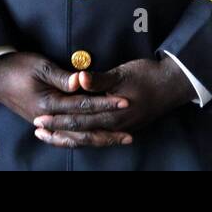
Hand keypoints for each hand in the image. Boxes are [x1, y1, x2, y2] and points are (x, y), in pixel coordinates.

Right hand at [0, 51, 133, 146]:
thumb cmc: (16, 66)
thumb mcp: (39, 66)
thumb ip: (61, 77)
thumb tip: (82, 82)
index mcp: (48, 103)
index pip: (83, 106)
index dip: (105, 104)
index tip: (125, 102)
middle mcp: (47, 118)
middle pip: (82, 129)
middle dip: (107, 131)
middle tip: (129, 134)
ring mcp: (44, 122)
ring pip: (75, 137)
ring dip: (98, 139)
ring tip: (118, 140)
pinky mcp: (42, 121)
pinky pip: (65, 136)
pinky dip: (82, 139)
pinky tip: (94, 140)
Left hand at [31, 56, 193, 147]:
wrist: (173, 84)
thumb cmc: (147, 75)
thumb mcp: (123, 73)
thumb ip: (99, 80)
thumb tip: (79, 78)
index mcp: (112, 114)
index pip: (78, 119)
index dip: (57, 120)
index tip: (40, 119)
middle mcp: (115, 126)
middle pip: (81, 133)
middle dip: (58, 131)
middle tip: (38, 129)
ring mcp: (121, 128)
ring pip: (90, 138)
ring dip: (69, 136)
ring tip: (51, 135)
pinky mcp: (125, 126)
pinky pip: (100, 136)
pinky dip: (84, 136)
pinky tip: (76, 135)